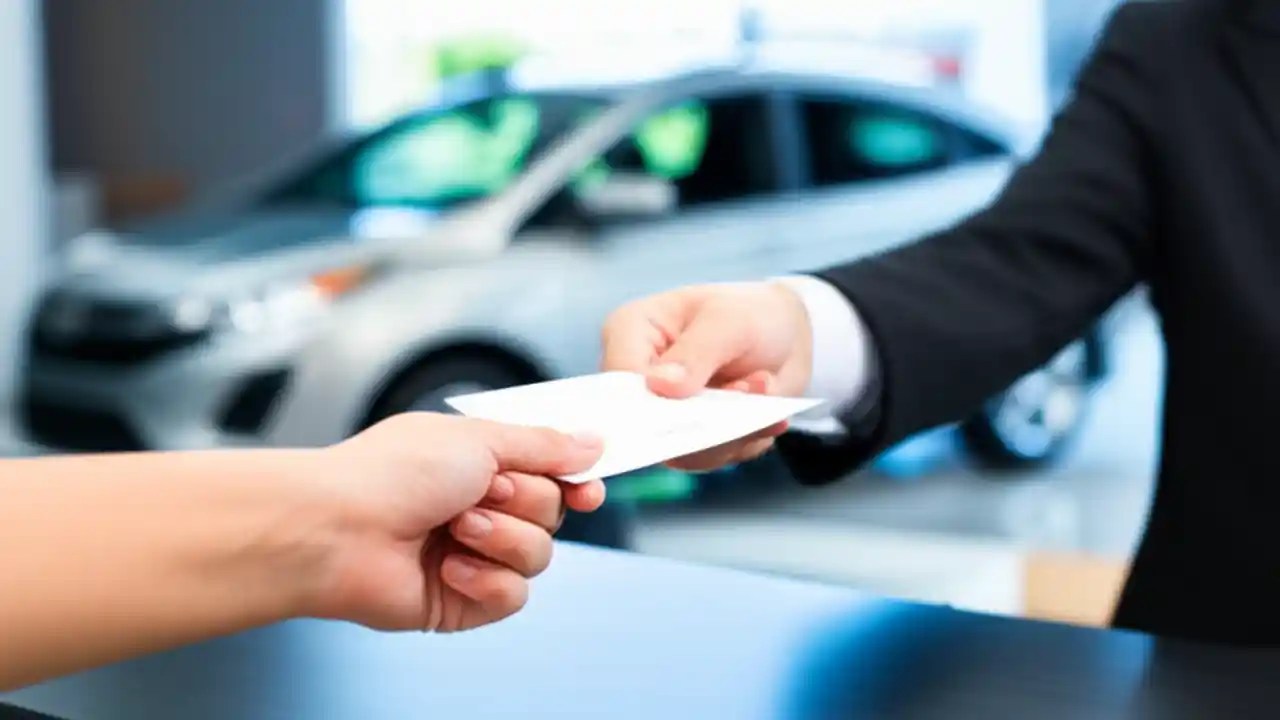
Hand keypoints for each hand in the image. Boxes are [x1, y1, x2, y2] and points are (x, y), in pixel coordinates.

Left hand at [305, 412, 603, 632]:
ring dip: (503, 538)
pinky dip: (486, 579)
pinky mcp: (464, 599)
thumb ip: (543, 445)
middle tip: (482, 491)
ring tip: (457, 527)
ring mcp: (473, 555)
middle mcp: (480, 507)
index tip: (586, 489)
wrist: (337, 529)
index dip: (575, 483)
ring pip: (538, 555)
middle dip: (523, 501)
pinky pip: (513, 595)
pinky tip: (450, 567)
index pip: (551, 475)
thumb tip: (593, 443)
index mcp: (481, 463)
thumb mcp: (480, 438)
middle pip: (552, 513)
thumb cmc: (392, 472)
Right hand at [601, 281, 812, 469]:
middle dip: (701, 419)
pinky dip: (746, 439)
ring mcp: (663, 415)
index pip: (618, 377)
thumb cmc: (749, 313)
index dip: (645, 399)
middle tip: (743, 391)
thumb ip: (696, 352)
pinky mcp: (692, 441)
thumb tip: (659, 386)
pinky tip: (770, 414)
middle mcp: (638, 379)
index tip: (690, 398)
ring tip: (763, 386)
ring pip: (683, 451)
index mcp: (629, 332)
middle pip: (646, 423)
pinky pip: (714, 457)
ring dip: (731, 430)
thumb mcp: (729, 320)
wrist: (786, 337)